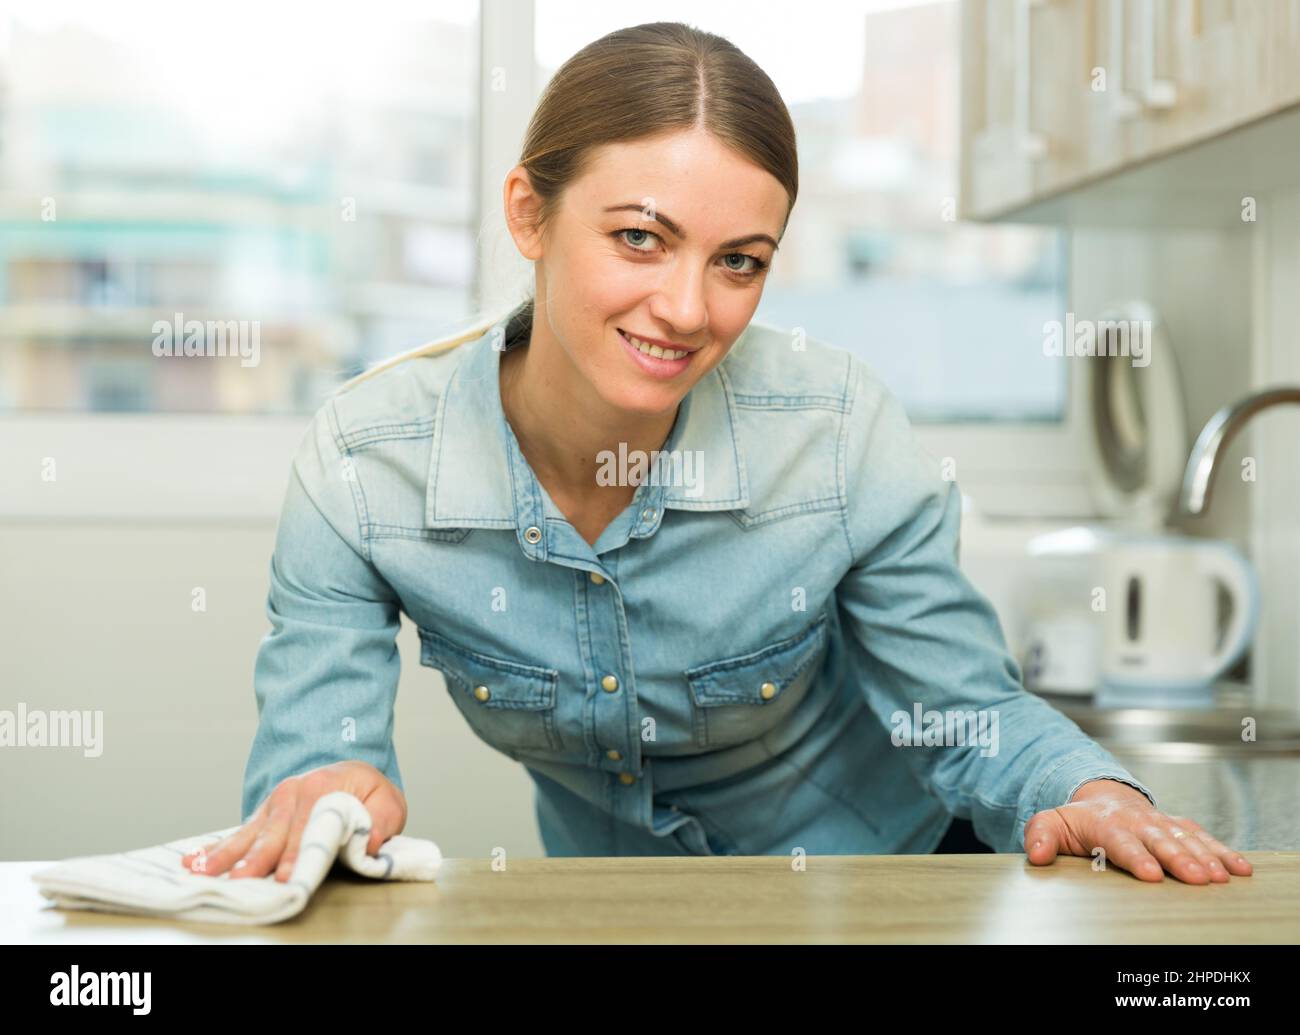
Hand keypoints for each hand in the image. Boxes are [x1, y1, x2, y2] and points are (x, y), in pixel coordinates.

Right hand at [180, 761, 406, 882]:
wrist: (351, 772)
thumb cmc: (368, 792)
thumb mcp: (388, 801)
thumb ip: (382, 821)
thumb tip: (368, 843)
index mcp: (323, 787)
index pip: (308, 827)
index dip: (297, 853)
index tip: (285, 876)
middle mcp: (292, 793)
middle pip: (272, 833)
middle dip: (256, 859)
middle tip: (239, 882)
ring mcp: (273, 804)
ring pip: (248, 834)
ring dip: (226, 855)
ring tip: (202, 873)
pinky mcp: (262, 815)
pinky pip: (238, 833)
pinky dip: (215, 848)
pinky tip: (191, 862)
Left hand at [1023, 778, 1252, 883]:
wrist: (1104, 797)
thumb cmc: (1078, 819)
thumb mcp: (1051, 822)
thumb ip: (1040, 835)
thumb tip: (1035, 854)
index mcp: (1107, 823)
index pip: (1121, 842)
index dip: (1137, 857)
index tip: (1151, 874)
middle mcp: (1138, 821)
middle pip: (1161, 841)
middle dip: (1180, 859)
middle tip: (1198, 878)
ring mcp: (1162, 823)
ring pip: (1187, 839)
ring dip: (1206, 857)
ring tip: (1223, 877)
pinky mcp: (1180, 826)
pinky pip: (1204, 838)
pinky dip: (1223, 851)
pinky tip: (1240, 869)